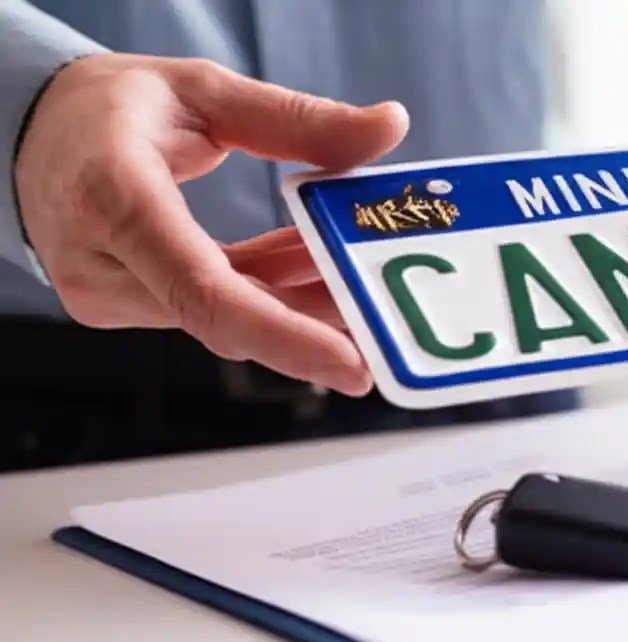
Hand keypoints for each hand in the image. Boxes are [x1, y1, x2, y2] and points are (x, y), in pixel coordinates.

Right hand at [15, 53, 409, 395]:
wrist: (25, 132)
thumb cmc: (104, 108)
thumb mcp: (204, 91)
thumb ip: (298, 118)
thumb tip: (388, 127)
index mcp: (113, 198)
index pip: (205, 292)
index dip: (286, 337)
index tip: (351, 364)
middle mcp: (101, 261)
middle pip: (231, 315)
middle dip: (319, 317)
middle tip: (391, 312)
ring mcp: (107, 292)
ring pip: (229, 316)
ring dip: (300, 298)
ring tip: (360, 271)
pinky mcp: (123, 304)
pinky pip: (212, 308)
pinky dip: (269, 291)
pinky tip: (316, 269)